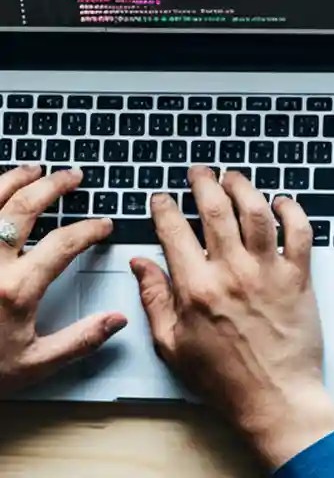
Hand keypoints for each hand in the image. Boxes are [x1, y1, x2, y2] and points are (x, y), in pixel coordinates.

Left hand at [0, 166, 125, 395]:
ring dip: (14, 178)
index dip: (89, 229)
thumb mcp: (32, 365)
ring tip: (32, 170)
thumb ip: (79, 341)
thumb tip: (117, 320)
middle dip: (54, 185)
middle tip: (72, 176)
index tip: (102, 225)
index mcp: (15, 289)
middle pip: (24, 207)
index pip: (64, 243)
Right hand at [130, 166, 333, 468]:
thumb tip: (141, 265)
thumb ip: (154, 299)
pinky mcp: (298, 277)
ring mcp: (268, 272)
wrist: (274, 397)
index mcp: (195, 288)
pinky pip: (299, 231)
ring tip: (234, 177)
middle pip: (215, 209)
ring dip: (243, 187)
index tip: (162, 198)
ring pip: (256, 211)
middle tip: (200, 172)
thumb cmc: (223, 378)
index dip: (164, 208)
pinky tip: (282, 201)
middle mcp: (232, 272)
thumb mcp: (171, 344)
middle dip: (203, 183)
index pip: (173, 231)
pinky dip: (292, 210)